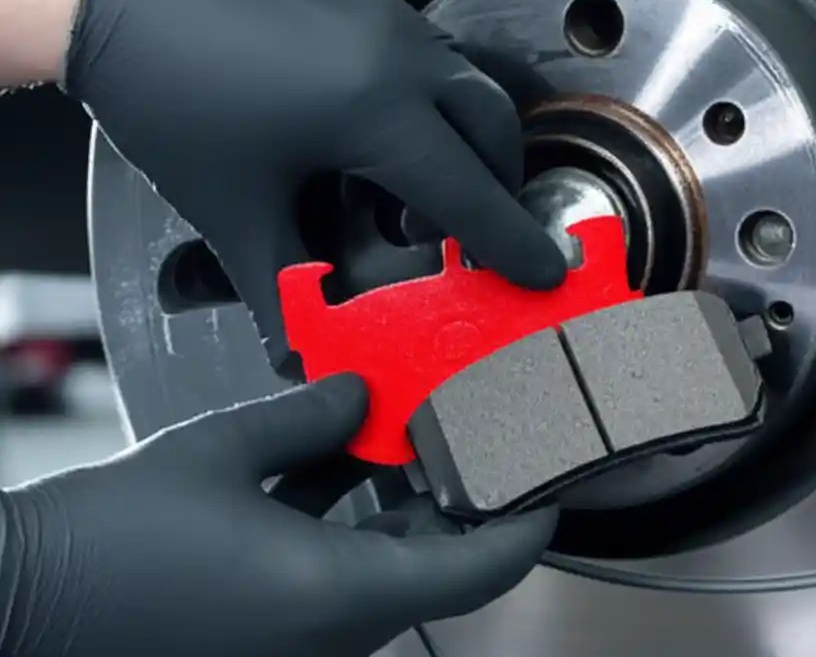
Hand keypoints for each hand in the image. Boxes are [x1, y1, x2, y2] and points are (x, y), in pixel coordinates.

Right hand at [0, 374, 556, 656]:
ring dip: (411, 513)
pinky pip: (340, 579)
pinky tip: (343, 463)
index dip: (528, 529)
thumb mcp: (218, 452)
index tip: (554, 489)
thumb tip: (358, 392)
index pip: (478, 572)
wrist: (20, 601)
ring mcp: (301, 638)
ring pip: (391, 572)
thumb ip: (308, 417)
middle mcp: (332, 631)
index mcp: (337, 594)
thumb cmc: (107, 543)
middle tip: (488, 441)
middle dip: (469, 506)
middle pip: (440, 571)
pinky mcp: (269, 631)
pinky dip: (356, 529)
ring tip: (421, 438)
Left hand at [63, 0, 566, 369]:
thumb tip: (298, 349)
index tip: (545, 270)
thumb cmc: (164, 87)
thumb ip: (280, 289)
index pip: (468, 193)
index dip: (512, 242)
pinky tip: (377, 130)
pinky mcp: (363, 0)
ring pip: (467, 84)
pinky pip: (429, 54)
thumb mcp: (231, 206)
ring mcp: (385, 18)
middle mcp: (398, 56)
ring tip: (418, 185)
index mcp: (376, 111)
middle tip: (471, 232)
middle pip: (494, 129)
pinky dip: (430, 101)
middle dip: (497, 185)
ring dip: (466, 141)